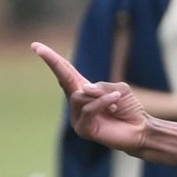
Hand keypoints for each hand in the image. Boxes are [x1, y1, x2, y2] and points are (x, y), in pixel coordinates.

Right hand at [33, 42, 149, 152]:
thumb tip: (82, 90)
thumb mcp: (119, 89)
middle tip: (37, 47)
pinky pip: (88, 109)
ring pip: (79, 97)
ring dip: (100, 96)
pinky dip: (103, 103)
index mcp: (84, 90)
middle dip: (53, 62)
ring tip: (117, 100)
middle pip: (63, 79)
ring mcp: (78, 117)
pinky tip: (115, 104)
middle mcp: (77, 103)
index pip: (66, 72)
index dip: (53, 60)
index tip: (35, 46)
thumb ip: (101, 87)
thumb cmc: (129, 109)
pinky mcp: (83, 129)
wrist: (141, 130)